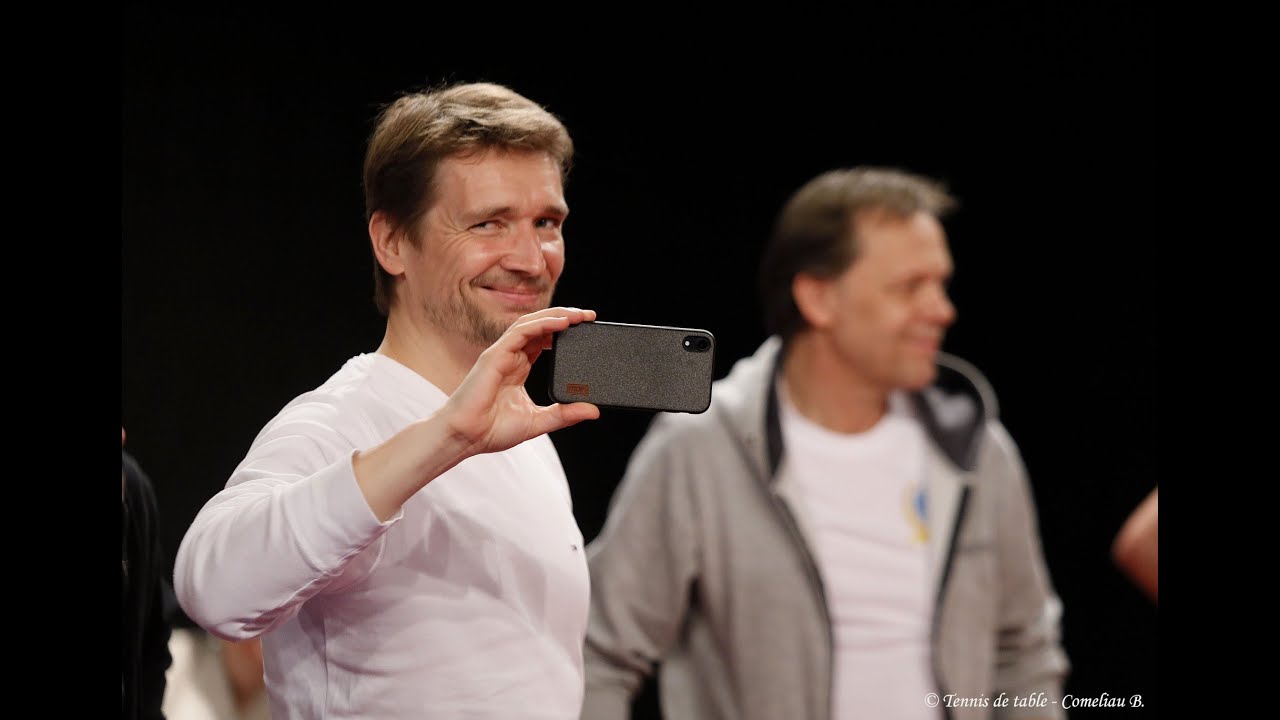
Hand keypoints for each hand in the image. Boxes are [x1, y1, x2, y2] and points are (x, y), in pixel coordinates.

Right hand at [445, 307, 599, 454]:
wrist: (465, 437)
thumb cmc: (491, 430)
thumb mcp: (538, 421)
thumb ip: (564, 414)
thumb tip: (593, 411)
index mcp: (518, 368)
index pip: (543, 340)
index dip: (564, 332)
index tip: (586, 330)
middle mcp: (510, 357)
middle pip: (540, 326)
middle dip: (565, 317)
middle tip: (589, 317)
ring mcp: (502, 353)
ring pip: (531, 324)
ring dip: (556, 316)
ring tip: (580, 315)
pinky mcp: (495, 355)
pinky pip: (521, 332)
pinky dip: (542, 324)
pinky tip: (561, 322)